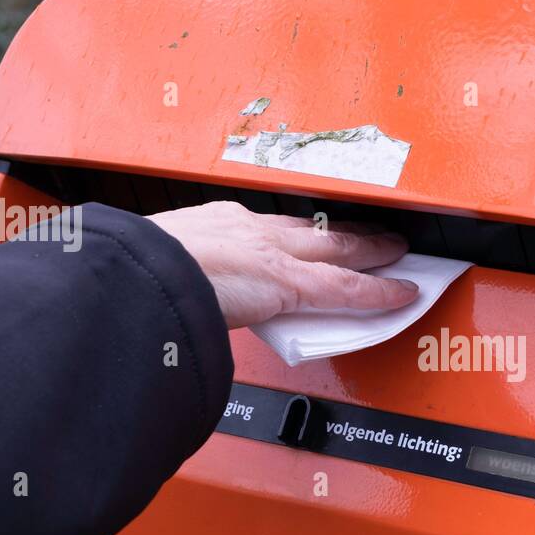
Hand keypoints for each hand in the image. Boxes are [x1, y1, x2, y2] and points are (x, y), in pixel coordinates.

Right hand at [146, 202, 418, 328]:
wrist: (131, 274)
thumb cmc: (130, 275)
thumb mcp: (155, 270)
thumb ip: (181, 284)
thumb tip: (176, 308)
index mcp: (212, 226)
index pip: (268, 228)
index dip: (297, 235)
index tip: (307, 239)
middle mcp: (247, 229)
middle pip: (311, 230)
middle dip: (346, 234)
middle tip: (374, 235)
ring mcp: (271, 252)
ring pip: (338, 249)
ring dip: (371, 251)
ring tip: (397, 255)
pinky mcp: (288, 281)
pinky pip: (347, 287)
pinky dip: (379, 291)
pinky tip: (403, 293)